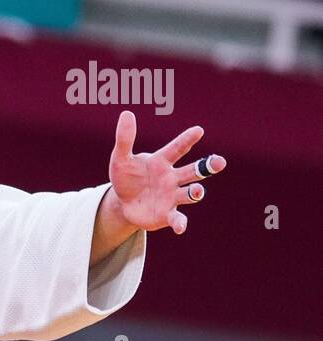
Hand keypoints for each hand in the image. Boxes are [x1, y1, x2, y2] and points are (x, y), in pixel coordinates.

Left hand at [100, 110, 226, 241]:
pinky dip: (181, 222)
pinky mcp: (167, 214)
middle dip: (207, 166)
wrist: (123, 203)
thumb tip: (126, 113)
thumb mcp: (120, 158)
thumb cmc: (126, 177)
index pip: (177, 148)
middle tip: (219, 162)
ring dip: (195, 192)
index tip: (198, 130)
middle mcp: (172, 178)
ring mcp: (172, 196)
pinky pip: (177, 218)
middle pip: (193, 170)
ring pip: (190, 193)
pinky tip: (181, 227)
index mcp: (162, 162)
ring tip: (196, 191)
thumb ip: (125, 138)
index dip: (187, 140)